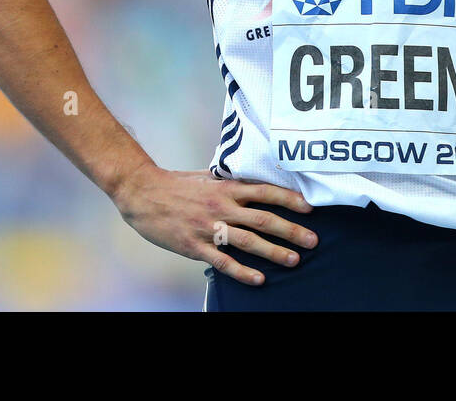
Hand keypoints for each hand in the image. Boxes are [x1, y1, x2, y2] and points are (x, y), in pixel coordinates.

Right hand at [111, 165, 317, 285]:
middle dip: (292, 230)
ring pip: (248, 242)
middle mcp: (223, 206)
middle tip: (313, 240)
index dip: (290, 199)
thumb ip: (230, 180)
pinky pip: (223, 261)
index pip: (266, 192)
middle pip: (264, 219)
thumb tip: (252, 180)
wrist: (142, 192)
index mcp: (227, 187)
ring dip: (274, 252)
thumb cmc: (176, 184)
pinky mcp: (195, 245)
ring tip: (294, 260)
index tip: (310, 208)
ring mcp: (209, 227)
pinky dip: (242, 271)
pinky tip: (258, 279)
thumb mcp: (207, 176)